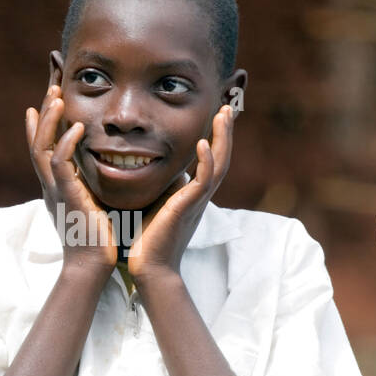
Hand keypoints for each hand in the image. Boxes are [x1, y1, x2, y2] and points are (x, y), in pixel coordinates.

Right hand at [25, 84, 116, 270]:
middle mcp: (50, 185)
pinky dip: (66, 144)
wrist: (92, 265)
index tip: (48, 100)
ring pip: (42, 148)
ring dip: (49, 121)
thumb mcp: (95, 203)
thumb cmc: (99, 238)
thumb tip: (114, 168)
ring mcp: (55, 190)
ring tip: (56, 96)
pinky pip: (60, 165)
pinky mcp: (66, 197)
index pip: (45, 148)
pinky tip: (77, 127)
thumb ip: (95, 185)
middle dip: (44, 113)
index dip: (45, 124)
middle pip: (38, 141)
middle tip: (51, 87)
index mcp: (56, 186)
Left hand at [127, 105, 234, 285]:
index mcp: (193, 194)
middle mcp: (200, 195)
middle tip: (227, 108)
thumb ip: (164, 186)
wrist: (149, 266)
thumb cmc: (149, 238)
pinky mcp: (189, 207)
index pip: (211, 159)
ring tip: (223, 115)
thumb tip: (159, 168)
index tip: (217, 116)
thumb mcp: (157, 202)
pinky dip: (206, 161)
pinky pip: (204, 181)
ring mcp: (197, 201)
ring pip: (220, 164)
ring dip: (222, 139)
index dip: (216, 138)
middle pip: (222, 157)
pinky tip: (203, 143)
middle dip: (225, 132)